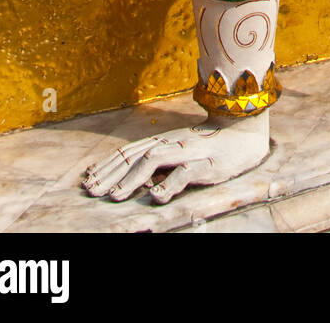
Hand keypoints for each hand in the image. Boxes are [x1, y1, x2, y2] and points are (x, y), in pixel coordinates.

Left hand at [82, 115, 269, 203]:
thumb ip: (153, 161)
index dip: (106, 166)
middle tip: (91, 191)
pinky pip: (185, 173)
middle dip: (110, 175)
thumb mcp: (175, 151)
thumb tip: (125, 178)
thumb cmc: (204, 146)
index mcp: (160, 142)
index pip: (127, 153)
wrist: (241, 133)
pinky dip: (169, 184)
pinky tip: (156, 196)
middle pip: (134, 157)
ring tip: (115, 196)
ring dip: (132, 180)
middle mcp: (169, 144)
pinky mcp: (206, 164)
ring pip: (154, 162)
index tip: (88, 181)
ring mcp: (187, 152)